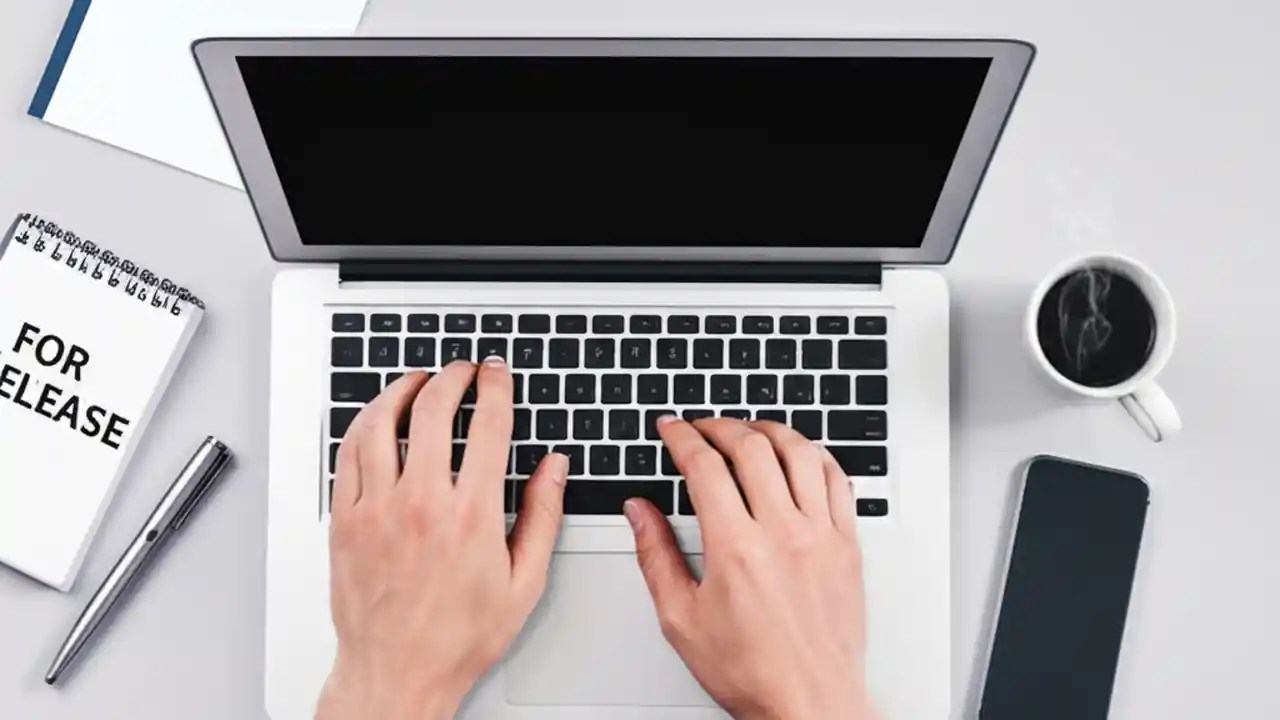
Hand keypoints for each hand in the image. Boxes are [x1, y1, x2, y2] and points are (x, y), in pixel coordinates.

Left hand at [317, 360, 568, 719]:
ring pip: (382, 423)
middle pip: (434, 411)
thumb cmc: (458, 638)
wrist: (396, 674)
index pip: (487, 425)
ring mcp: (376, 510)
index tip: (497, 373)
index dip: (496, 387)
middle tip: (462, 370)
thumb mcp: (524, 582)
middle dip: (453, 377)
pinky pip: (348, 454)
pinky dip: (365, 423)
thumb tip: (554, 468)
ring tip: (418, 380)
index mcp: (471, 515)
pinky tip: (378, 417)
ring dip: (403, 389)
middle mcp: (421, 504)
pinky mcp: (345, 521)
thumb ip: (542, 516)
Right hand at [624, 417, 876, 719]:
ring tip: (749, 430)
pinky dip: (816, 456)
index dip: (682, 438)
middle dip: (720, 426)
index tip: (672, 430)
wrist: (810, 703)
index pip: (705, 467)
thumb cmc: (750, 671)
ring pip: (800, 453)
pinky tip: (801, 455)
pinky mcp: (848, 545)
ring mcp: (821, 535)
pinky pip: (837, 480)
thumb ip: (655, 556)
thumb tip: (639, 512)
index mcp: (735, 548)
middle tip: (702, 427)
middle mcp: (782, 533)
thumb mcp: (681, 618)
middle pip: (751, 447)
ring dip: (770, 430)